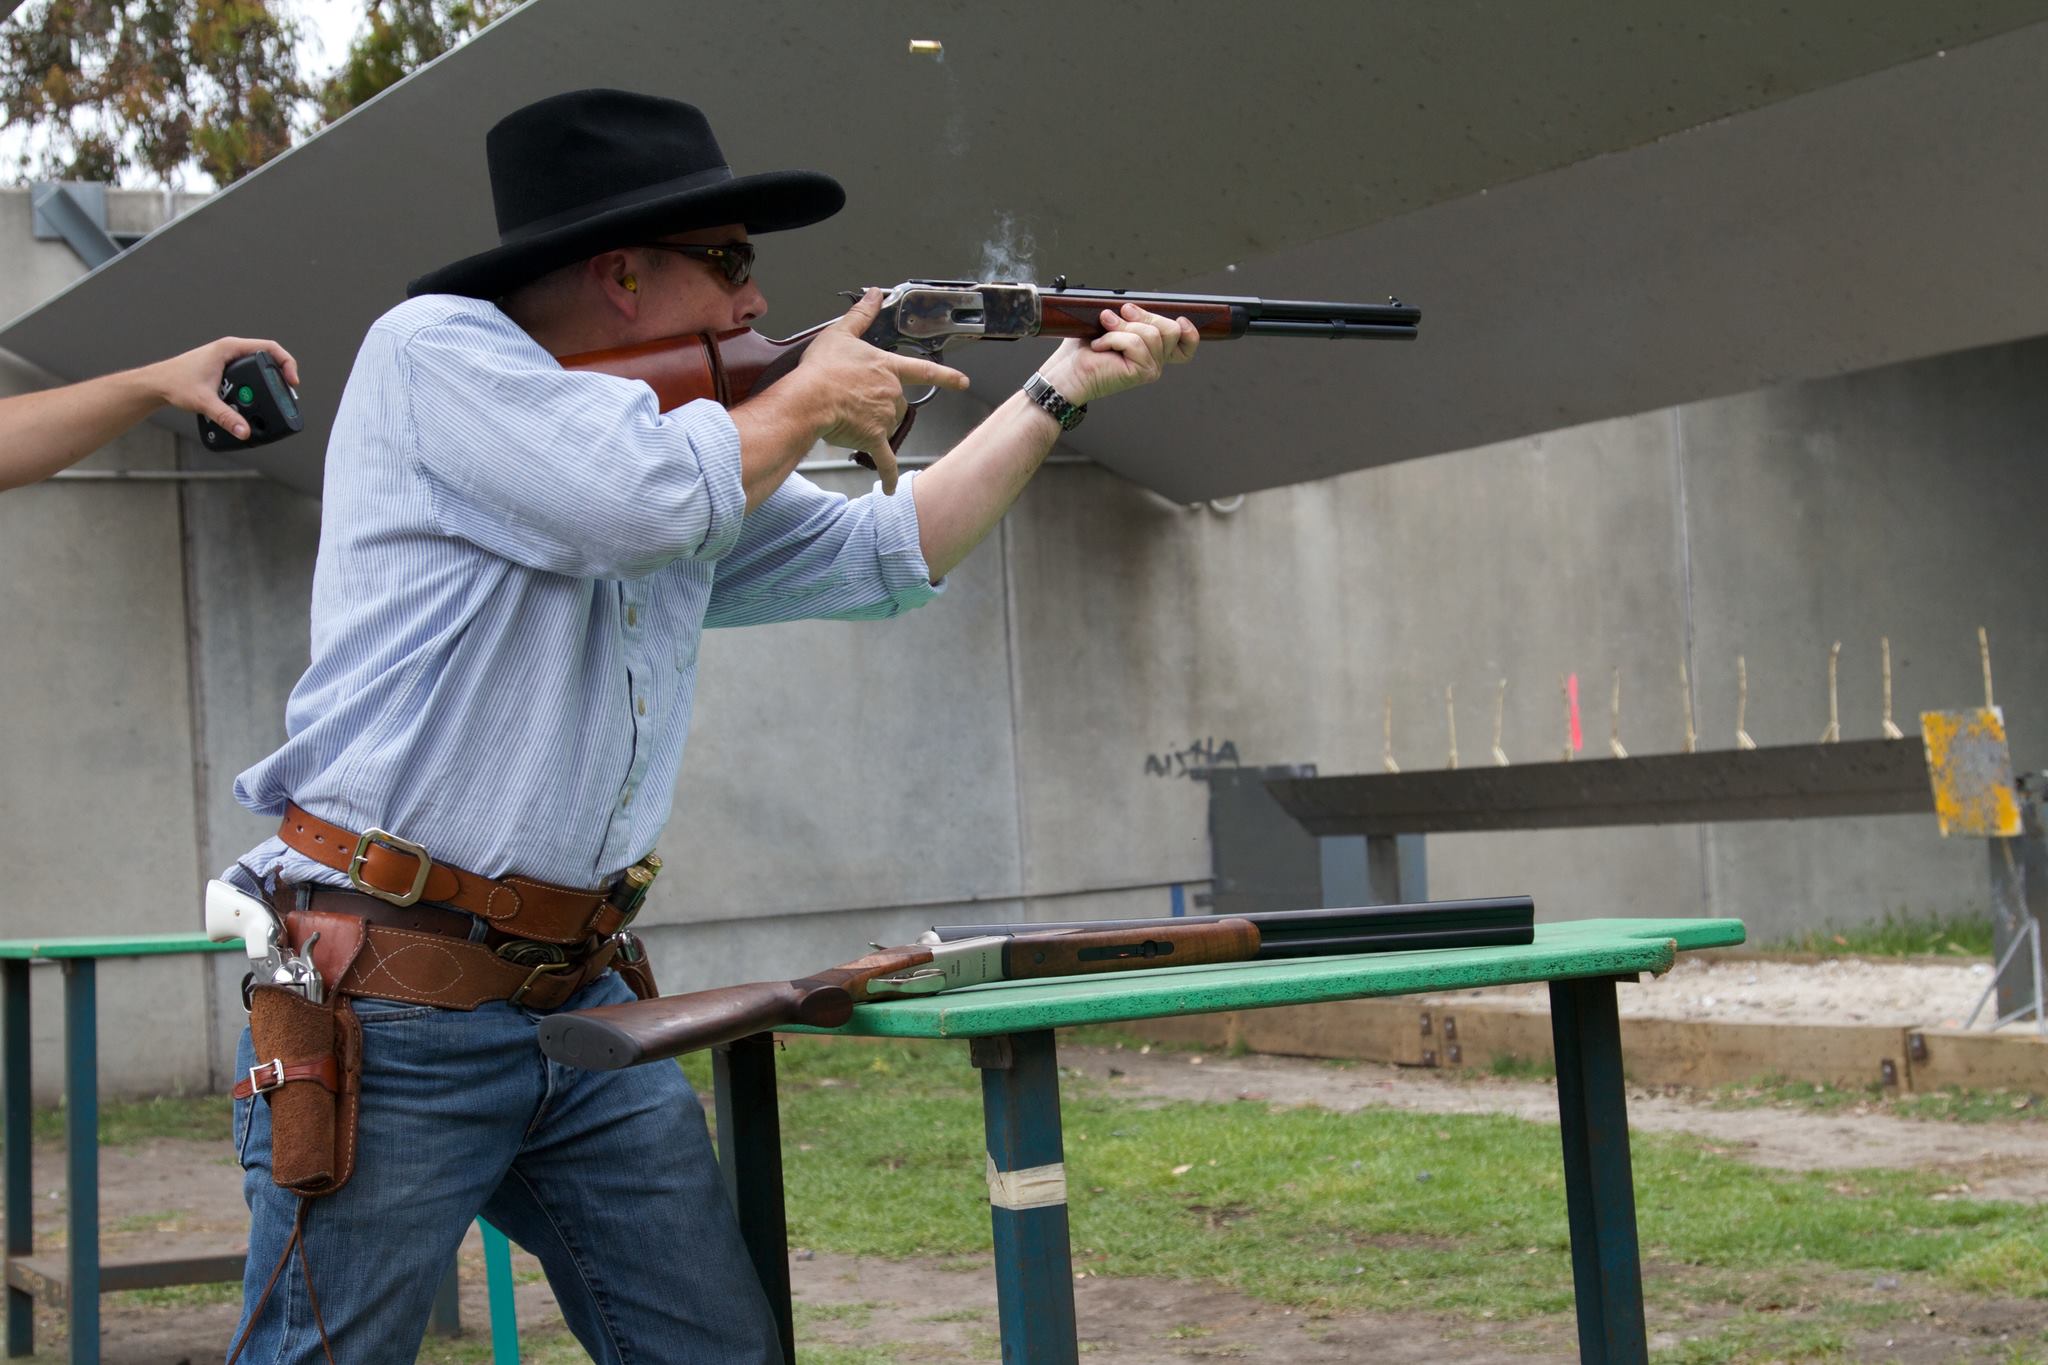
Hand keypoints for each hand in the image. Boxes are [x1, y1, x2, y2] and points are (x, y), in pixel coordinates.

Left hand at [142, 337, 299, 440]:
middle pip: (267, 359)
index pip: (269, 348)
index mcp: (229, 348)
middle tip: (284, 394)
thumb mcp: (203, 401)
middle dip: (279, 377)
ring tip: (268, 400)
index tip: (292, 381)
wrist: (156, 383)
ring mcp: (227, 359)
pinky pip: (248, 374)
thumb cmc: (174, 382)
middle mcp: (230, 351)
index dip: (286, 363)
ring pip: (258, 367)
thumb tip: (244, 431)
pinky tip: (252, 400)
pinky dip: (255, 386)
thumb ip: (226, 417)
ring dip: (266, 384)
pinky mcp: (224, 369)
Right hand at [785, 289, 968, 493]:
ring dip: (873, 426)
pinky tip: (890, 489)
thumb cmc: (823, 367)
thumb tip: (874, 293)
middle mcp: (893, 393)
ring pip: (888, 426)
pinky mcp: (874, 439)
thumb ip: (861, 315)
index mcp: (889, 368)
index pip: (925, 370)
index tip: (963, 382)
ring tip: (845, 417)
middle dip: (880, 405)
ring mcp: (886, 417)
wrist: (811, 397)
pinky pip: (885, 461)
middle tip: (851, 399)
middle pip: (898, 403)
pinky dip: (888, 476)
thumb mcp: (841, 333)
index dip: (946, 376)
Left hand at [1038, 302, 1199, 408]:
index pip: (1186, 344)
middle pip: (1171, 329)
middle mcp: (1155, 362)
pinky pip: (1136, 342)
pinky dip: (1114, 338)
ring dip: (1122, 327)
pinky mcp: (1142, 373)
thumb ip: (1129, 316)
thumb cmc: (1083, 349)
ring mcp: (1151, 369)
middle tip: (1115, 316)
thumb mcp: (1111, 325)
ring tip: (1103, 333)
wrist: (1066, 372)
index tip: (1180, 318)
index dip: (1190, 331)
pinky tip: (1101, 346)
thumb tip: (1133, 304)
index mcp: (1151, 351)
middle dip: (1143, 316)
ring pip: (1152, 334)